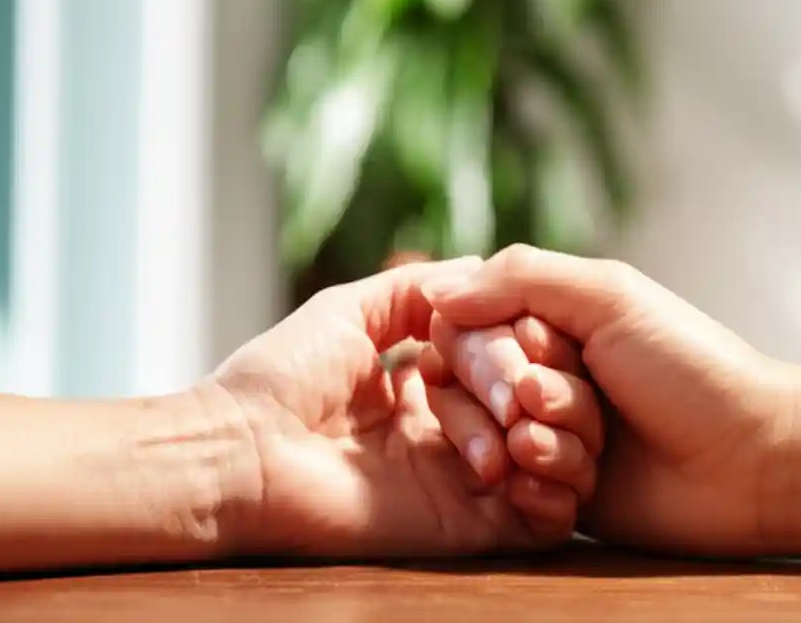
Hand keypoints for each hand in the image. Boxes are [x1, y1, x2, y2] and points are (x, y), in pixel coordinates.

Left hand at [207, 258, 574, 556]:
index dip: (522, 342)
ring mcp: (462, 485)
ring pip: (556, 459)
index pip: (509, 357)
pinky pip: (545, 523)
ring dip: (560, 434)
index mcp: (429, 389)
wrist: (240, 450)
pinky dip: (557, 491)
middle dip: (541, 385)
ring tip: (522, 421)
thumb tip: (479, 269)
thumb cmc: (280, 378)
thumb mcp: (350, 310)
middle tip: (516, 386)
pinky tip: (525, 459)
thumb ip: (416, 290)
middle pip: (541, 404)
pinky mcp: (464, 530)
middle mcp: (453, 437)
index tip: (518, 329)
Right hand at [420, 245, 800, 554]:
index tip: (535, 370)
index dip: (489, 357)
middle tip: (576, 413)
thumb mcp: (609, 298)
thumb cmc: (690, 370)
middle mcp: (542, 372)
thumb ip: (520, 279)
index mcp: (551, 319)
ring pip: (488, 444)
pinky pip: (510, 494)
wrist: (751, 464)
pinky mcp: (558, 491)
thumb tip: (436, 288)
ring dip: (540, 449)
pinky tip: (585, 488)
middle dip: (520, 406)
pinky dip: (543, 491)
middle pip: (467, 389)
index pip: (465, 331)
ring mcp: (548, 433)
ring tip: (593, 454)